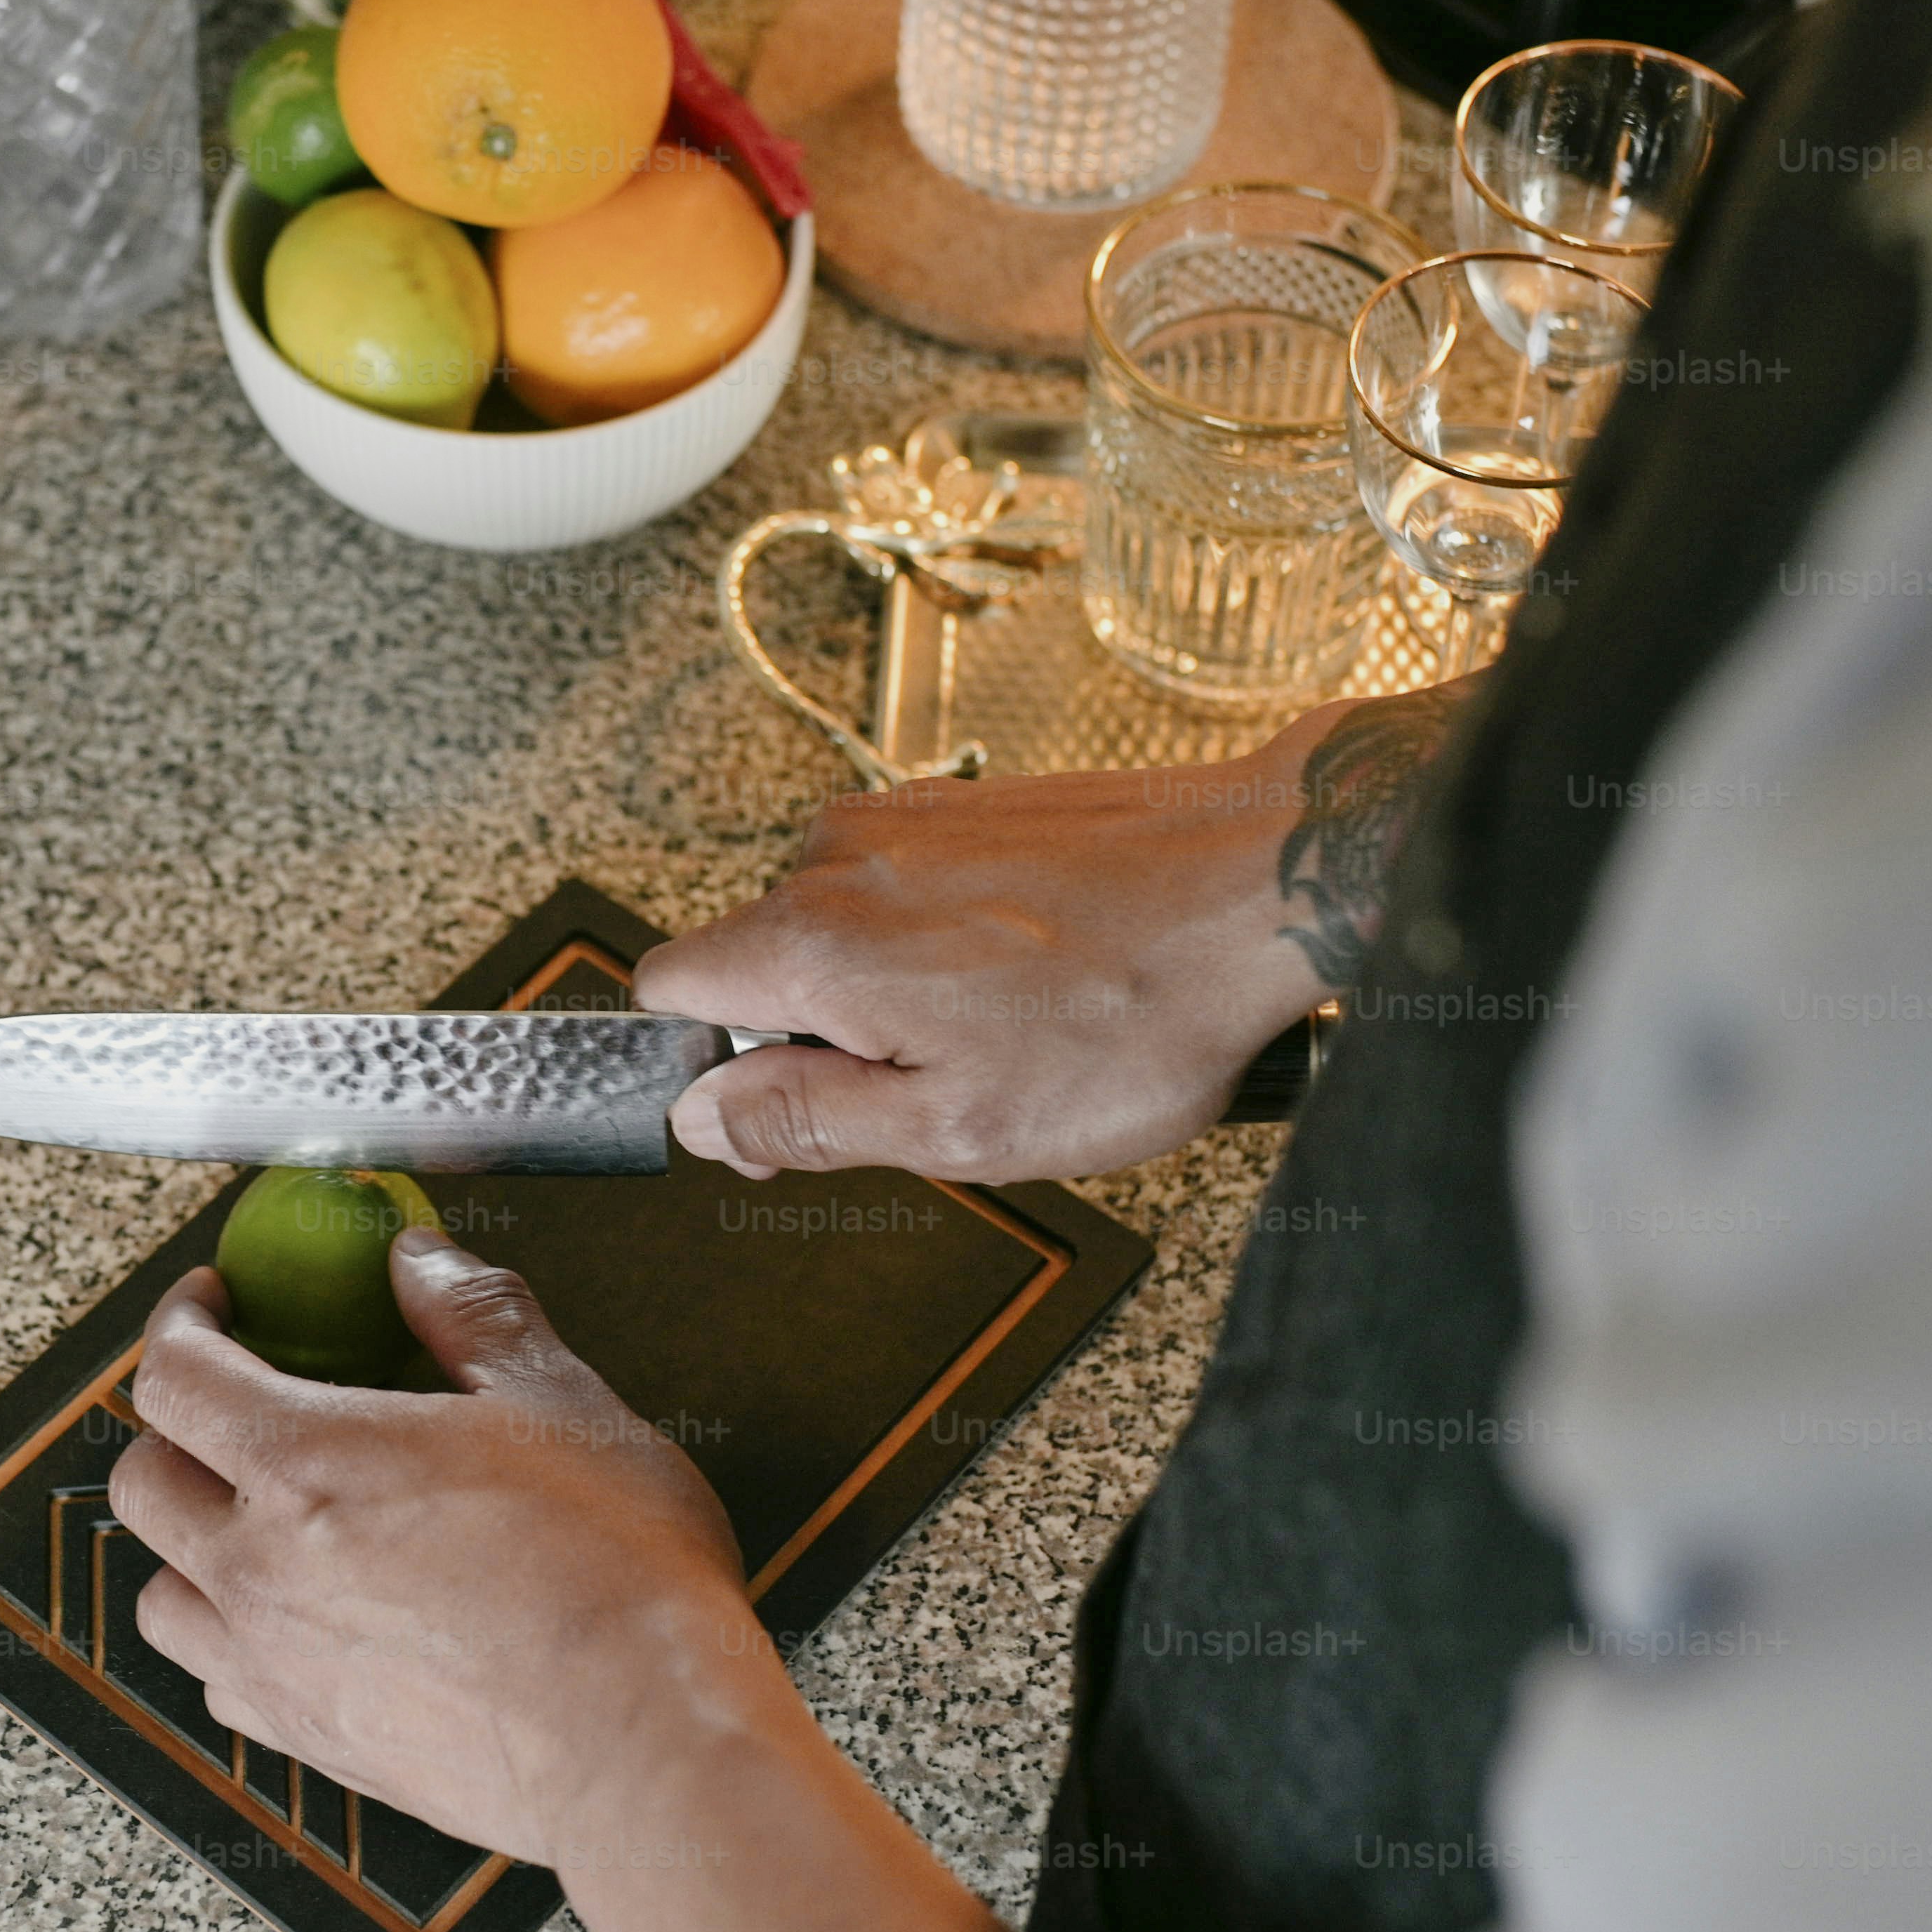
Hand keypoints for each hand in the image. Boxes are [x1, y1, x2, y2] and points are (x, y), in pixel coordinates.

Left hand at [107, 1232, 802, 1877]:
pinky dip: (235, 1642)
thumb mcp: (560, 1403)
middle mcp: (262, 1568)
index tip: (210, 1307)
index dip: (180, 1323)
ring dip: (188, 1546)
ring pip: (161, 1596)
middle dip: (174, 1429)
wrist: (643, 1745)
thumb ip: (473, 1315)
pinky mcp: (312, 1742)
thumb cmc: (614, 1578)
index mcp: (306, 1464)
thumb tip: (422, 1258)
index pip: (173, 1376)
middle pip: (142, 1482)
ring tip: (255, 1521)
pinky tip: (301, 1621)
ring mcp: (277, 1666)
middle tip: (236, 1406)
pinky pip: (222, 1684)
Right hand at [632, 691, 1462, 1182]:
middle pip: (757, 965)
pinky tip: (1040, 975)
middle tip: (943, 1084)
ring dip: (894, 992)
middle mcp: (834, 858)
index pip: (666, 991)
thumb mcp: (957, 1128)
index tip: (793, 1112)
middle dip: (823, 1038)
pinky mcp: (963, 803)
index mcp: (810, 941)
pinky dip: (949, 942)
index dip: (713, 1073)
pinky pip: (904, 890)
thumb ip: (806, 1122)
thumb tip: (705, 1118)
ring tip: (1012, 1027)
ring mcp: (901, 818)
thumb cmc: (1134, 1012)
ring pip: (837, 931)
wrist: (1265, 882)